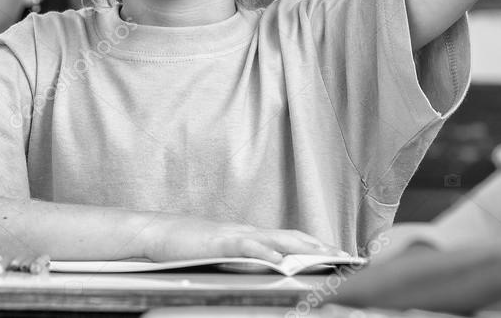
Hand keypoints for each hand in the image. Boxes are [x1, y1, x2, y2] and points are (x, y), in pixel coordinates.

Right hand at [145, 214, 340, 263]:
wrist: (158, 232)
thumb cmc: (187, 246)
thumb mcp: (221, 253)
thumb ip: (244, 259)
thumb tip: (269, 270)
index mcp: (248, 235)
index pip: (287, 237)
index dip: (313, 244)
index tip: (335, 253)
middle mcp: (247, 231)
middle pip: (290, 235)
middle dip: (318, 246)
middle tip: (342, 256)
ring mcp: (234, 234)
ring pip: (275, 238)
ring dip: (302, 247)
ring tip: (323, 256)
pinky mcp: (219, 241)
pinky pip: (246, 246)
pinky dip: (265, 253)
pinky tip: (280, 261)